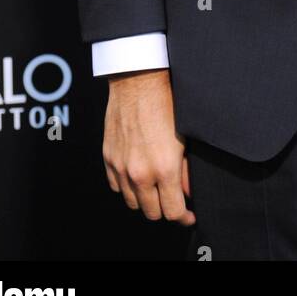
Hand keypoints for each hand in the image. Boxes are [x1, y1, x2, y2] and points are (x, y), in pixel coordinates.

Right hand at [102, 69, 195, 224]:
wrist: (139, 79)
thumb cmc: (168, 102)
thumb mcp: (185, 137)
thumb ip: (186, 170)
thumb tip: (187, 192)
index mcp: (165, 168)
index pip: (173, 212)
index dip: (183, 216)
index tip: (188, 214)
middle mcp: (140, 173)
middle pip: (152, 213)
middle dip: (164, 208)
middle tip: (172, 198)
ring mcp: (121, 166)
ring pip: (132, 202)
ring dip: (144, 198)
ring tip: (155, 185)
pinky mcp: (108, 157)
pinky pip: (116, 186)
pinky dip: (126, 185)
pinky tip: (137, 174)